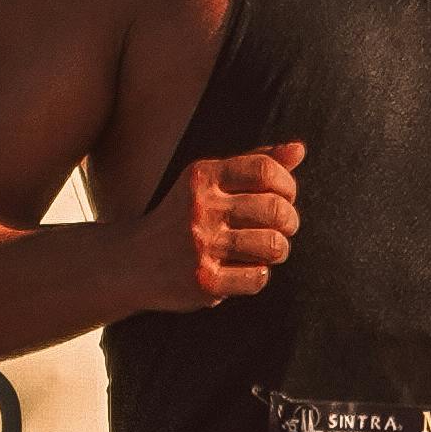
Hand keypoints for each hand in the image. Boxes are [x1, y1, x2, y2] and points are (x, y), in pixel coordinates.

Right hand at [146, 141, 301, 309]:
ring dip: (279, 250)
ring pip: (273, 245)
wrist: (131, 263)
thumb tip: (299, 149)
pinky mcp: (204, 282)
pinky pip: (258, 278)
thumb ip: (254, 162)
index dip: (287, 185)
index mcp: (202, 177)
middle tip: (283, 227)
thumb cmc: (182, 217)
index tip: (284, 197)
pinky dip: (259, 275)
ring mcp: (201, 247)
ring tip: (268, 250)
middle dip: (290, 220)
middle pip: (275, 209)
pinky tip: (244, 270)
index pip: (265, 170)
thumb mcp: (208, 181)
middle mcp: (200, 209)